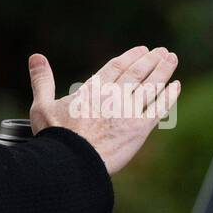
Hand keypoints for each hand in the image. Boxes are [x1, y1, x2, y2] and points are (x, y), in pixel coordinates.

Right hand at [27, 45, 180, 175]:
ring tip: (171, 58)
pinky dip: (169, 96)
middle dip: (151, 60)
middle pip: (137, 72)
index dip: (131, 57)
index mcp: (93, 90)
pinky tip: (176, 86)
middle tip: (162, 51)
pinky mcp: (140, 129)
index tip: (141, 50)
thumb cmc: (55, 137)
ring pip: (151, 85)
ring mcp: (129, 111)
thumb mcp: (42, 106)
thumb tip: (36, 57)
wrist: (71, 163)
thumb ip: (42, 80)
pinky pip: (159, 108)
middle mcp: (114, 96)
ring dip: (163, 70)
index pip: (116, 67)